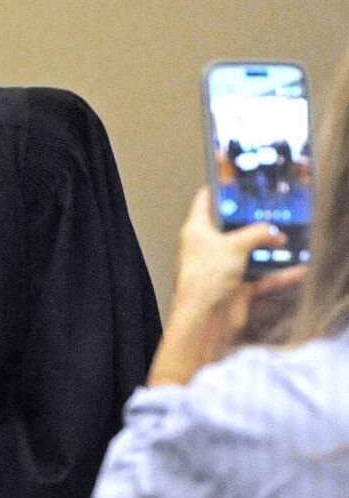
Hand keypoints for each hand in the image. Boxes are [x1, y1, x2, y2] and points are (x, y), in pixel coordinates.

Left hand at [148, 189, 305, 385]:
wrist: (205, 320)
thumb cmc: (207, 277)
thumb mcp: (234, 245)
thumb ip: (257, 234)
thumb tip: (275, 233)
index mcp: (197, 230)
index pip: (205, 202)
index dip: (218, 188)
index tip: (233, 177)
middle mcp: (209, 248)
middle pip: (234, 228)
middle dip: (255, 221)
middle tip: (277, 208)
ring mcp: (224, 268)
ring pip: (252, 253)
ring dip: (272, 249)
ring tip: (295, 236)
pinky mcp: (238, 288)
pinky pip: (264, 278)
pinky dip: (281, 275)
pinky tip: (301, 269)